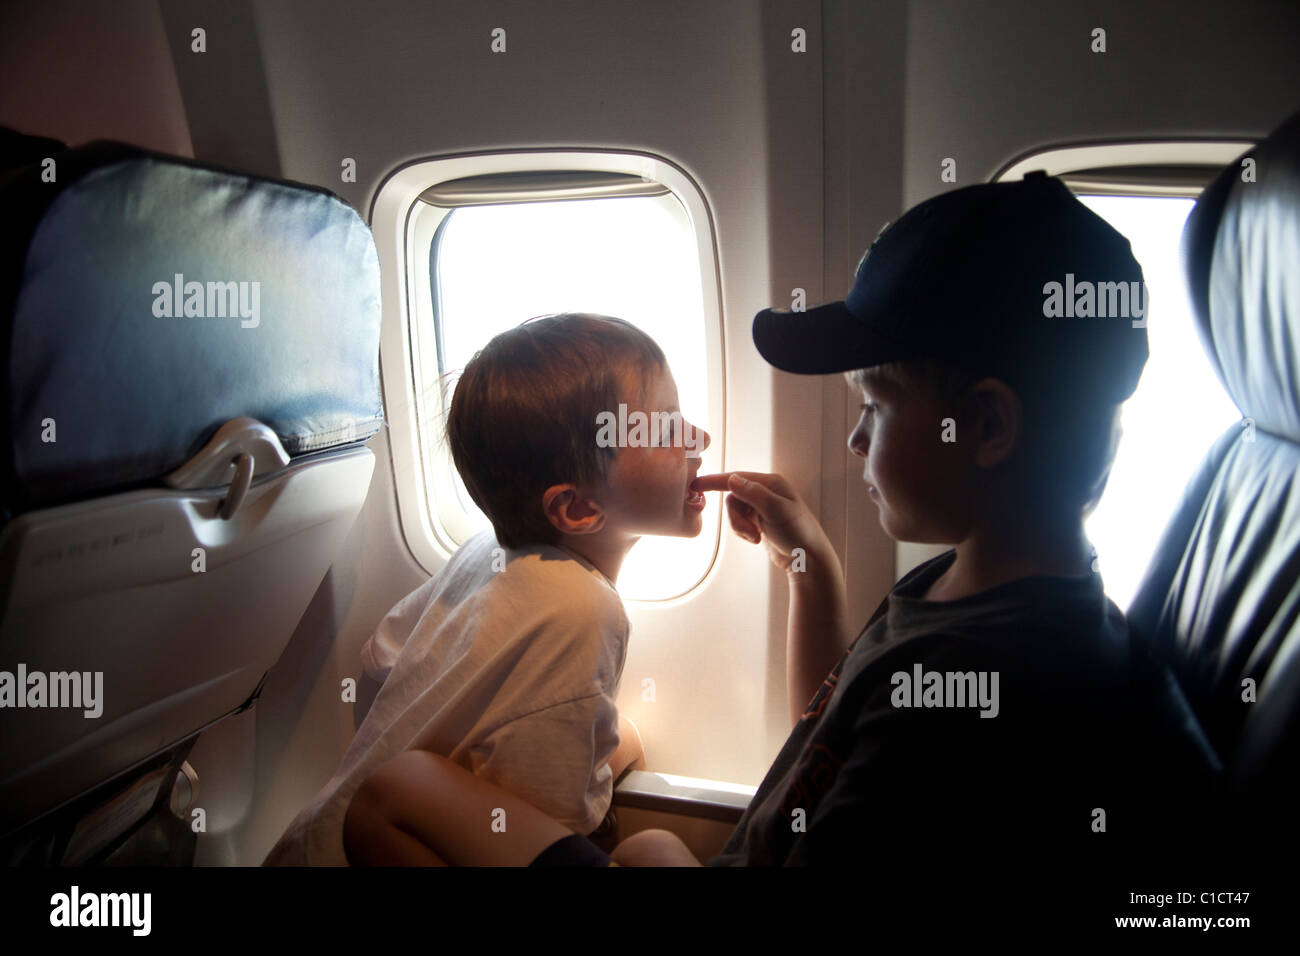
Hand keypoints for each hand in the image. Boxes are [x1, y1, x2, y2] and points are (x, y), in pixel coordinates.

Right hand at [690, 471, 835, 574]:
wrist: (807, 558)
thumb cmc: (799, 533)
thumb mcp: (777, 511)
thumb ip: (753, 494)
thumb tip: (733, 479)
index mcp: (771, 483)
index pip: (736, 478)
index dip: (714, 481)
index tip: (696, 485)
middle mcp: (765, 492)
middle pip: (733, 498)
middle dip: (736, 518)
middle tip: (749, 533)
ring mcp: (762, 507)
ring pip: (734, 512)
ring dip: (740, 527)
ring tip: (755, 537)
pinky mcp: (759, 520)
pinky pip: (739, 522)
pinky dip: (743, 531)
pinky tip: (757, 538)